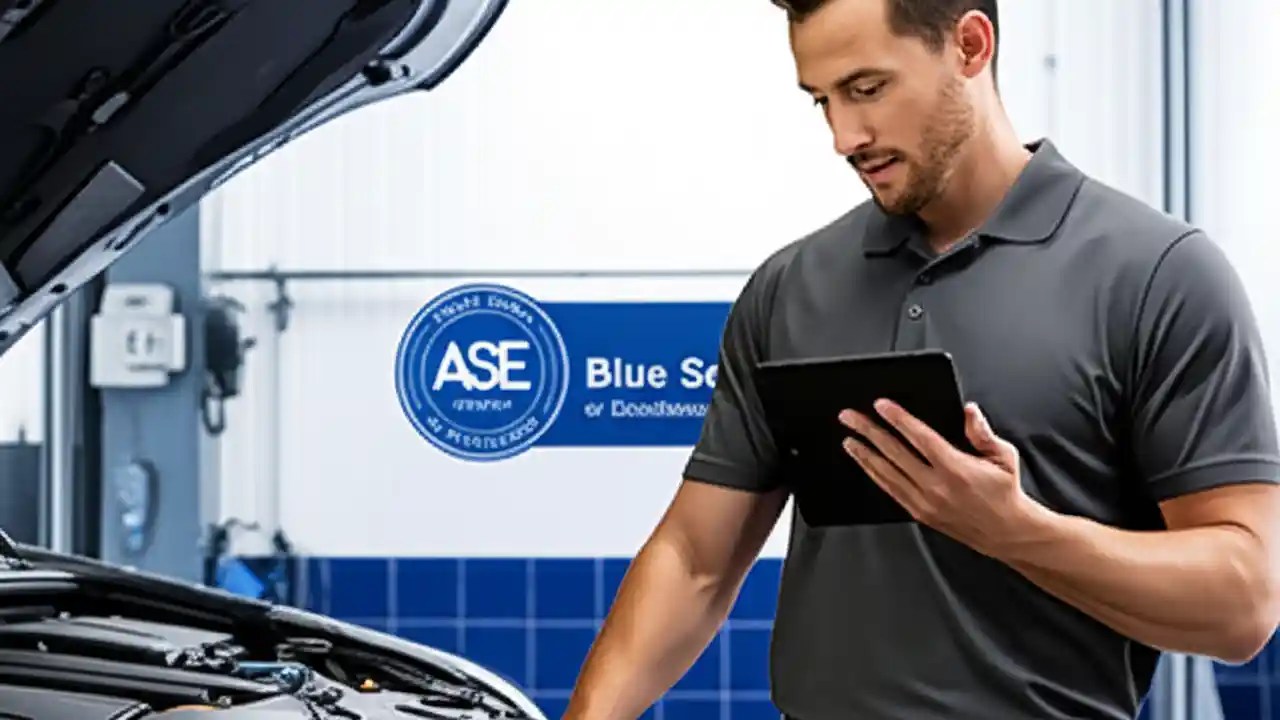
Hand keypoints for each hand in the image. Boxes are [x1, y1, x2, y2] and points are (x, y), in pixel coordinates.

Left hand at [838, 399, 1040, 556]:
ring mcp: (925, 502)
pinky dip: (874, 474)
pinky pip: (890, 490)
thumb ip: (982, 432)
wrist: (1005, 531)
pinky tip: (864, 462)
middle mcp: (937, 486)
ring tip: (849, 438)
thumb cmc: (1004, 491)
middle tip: (849, 417)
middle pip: (894, 452)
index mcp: (957, 469)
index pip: (920, 438)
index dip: (898, 419)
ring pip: (886, 473)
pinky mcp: (919, 513)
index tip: (880, 405)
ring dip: (864, 453)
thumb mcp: (1003, 456)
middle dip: (869, 431)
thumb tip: (968, 410)